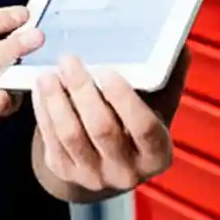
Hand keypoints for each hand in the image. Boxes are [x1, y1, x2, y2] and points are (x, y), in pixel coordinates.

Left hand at [32, 55, 179, 194]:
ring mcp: (93, 175)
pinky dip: (43, 111)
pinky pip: (50, 140)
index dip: (124, 99)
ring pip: (71, 135)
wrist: (107, 159)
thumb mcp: (158, 105)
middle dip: (83, 91)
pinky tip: (41, 89)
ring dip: (56, 100)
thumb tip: (179, 43)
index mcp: (156, 154)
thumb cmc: (137, 121)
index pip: (144, 128)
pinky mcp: (65, 172)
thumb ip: (167, 77)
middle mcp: (127, 171)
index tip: (106, 72)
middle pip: (102, 129)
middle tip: (69, 59)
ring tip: (48, 73)